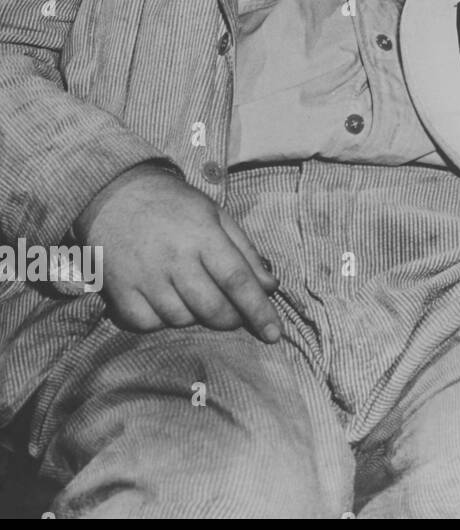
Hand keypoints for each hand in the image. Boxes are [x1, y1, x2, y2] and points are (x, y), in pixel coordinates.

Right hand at [75, 164, 282, 341]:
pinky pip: (148, 324)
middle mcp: (174, 258)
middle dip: (232, 319)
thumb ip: (245, 251)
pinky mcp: (119, 291)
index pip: (237, 280)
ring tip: (195, 295)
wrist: (115, 195)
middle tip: (235, 314)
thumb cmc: (175, 206)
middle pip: (212, 308)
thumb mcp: (217, 216)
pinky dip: (162, 321)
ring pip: (182, 320)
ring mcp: (144, 277)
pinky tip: (166, 301)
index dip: (258, 310)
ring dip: (197, 317)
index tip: (274, 334)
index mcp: (203, 236)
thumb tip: (269, 287)